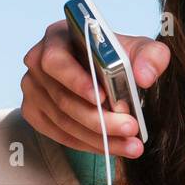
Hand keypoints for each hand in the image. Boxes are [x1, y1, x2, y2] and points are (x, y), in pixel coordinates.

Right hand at [20, 19, 169, 156]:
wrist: (106, 69)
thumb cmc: (117, 56)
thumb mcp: (141, 48)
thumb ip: (151, 56)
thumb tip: (144, 77)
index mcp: (57, 38)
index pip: (57, 61)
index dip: (77, 81)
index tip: (104, 97)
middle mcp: (37, 62)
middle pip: (62, 98)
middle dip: (99, 119)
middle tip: (130, 128)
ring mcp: (33, 89)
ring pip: (63, 121)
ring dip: (99, 138)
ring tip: (130, 145)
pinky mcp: (35, 113)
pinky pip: (60, 135)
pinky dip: (87, 144)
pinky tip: (112, 147)